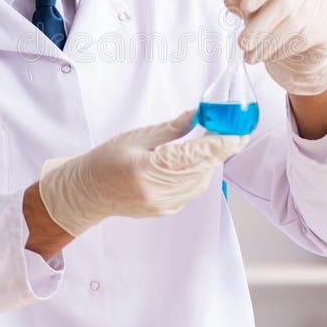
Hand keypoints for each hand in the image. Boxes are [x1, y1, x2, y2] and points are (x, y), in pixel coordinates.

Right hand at [38, 111, 247, 235]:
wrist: (88, 192)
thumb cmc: (106, 160)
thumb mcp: (136, 137)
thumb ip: (170, 129)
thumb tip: (197, 115)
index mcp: (147, 169)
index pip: (194, 156)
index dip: (220, 145)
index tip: (238, 135)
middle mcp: (156, 191)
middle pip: (201, 171)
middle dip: (219, 152)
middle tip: (232, 134)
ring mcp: (161, 205)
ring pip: (200, 183)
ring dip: (210, 164)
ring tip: (213, 146)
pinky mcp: (164, 211)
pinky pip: (191, 193)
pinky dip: (199, 176)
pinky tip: (196, 163)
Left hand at [224, 0, 326, 95]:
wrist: (305, 47)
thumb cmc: (276, 21)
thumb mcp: (257, 10)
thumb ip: (244, 4)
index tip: (245, 7)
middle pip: (285, 4)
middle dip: (260, 27)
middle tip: (243, 44)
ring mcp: (323, 5)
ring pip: (293, 25)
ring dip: (268, 44)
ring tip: (251, 57)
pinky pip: (304, 40)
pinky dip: (282, 50)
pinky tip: (269, 57)